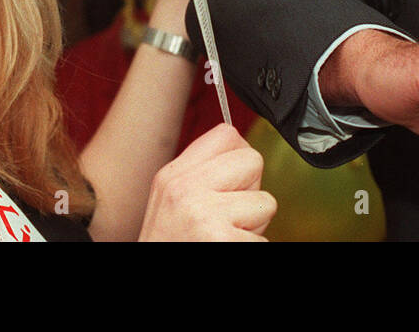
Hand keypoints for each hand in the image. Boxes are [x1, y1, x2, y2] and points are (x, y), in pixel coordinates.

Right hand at [138, 123, 276, 240]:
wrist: (151, 284)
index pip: (226, 134)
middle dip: (251, 191)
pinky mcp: (223, 241)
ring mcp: (204, 215)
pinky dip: (252, 249)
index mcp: (173, 176)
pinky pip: (265, 239)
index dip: (239, 158)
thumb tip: (240, 154)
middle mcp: (185, 189)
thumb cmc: (171, 245)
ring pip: (266, 202)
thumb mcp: (171, 202)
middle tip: (228, 218)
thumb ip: (201, 176)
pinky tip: (226, 251)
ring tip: (225, 239)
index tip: (232, 182)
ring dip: (254, 227)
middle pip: (253, 160)